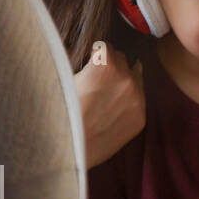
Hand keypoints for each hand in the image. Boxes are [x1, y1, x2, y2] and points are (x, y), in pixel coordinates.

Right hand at [75, 46, 144, 168]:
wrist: (67, 151)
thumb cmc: (58, 115)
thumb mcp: (63, 80)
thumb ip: (80, 65)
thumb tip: (89, 54)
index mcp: (105, 65)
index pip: (106, 47)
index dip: (96, 53)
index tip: (90, 60)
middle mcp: (126, 78)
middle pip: (123, 60)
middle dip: (111, 65)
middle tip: (97, 79)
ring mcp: (137, 99)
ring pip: (136, 78)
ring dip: (124, 81)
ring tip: (107, 94)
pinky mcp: (141, 118)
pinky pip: (138, 101)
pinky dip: (129, 101)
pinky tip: (113, 110)